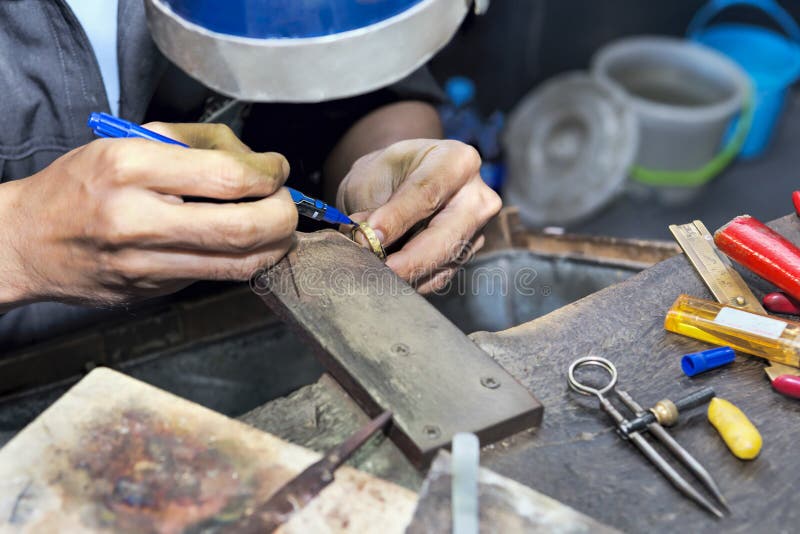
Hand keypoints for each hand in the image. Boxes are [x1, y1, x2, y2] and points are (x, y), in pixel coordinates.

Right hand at [0, 123, 295, 306]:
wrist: (26, 242)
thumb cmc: (80, 185)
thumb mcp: (127, 141)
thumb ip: (196, 144)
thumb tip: (257, 161)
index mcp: (131, 168)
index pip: (228, 177)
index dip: (269, 175)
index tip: (277, 170)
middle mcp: (139, 219)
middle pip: (244, 228)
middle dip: (285, 216)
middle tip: (288, 204)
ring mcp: (146, 264)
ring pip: (239, 264)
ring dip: (275, 245)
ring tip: (278, 226)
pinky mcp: (153, 292)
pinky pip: (216, 277)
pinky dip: (244, 259)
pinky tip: (244, 242)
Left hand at [337, 139, 500, 292]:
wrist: (400, 182)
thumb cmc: (388, 173)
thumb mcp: (373, 177)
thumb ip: (371, 208)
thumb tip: (365, 240)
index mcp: (457, 162)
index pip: (427, 193)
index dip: (398, 218)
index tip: (370, 236)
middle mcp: (477, 198)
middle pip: (446, 237)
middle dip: (409, 260)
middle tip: (377, 270)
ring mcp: (475, 231)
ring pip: (443, 262)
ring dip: (406, 274)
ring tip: (371, 270)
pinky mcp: (465, 258)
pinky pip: (438, 278)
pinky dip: (410, 282)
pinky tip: (387, 278)